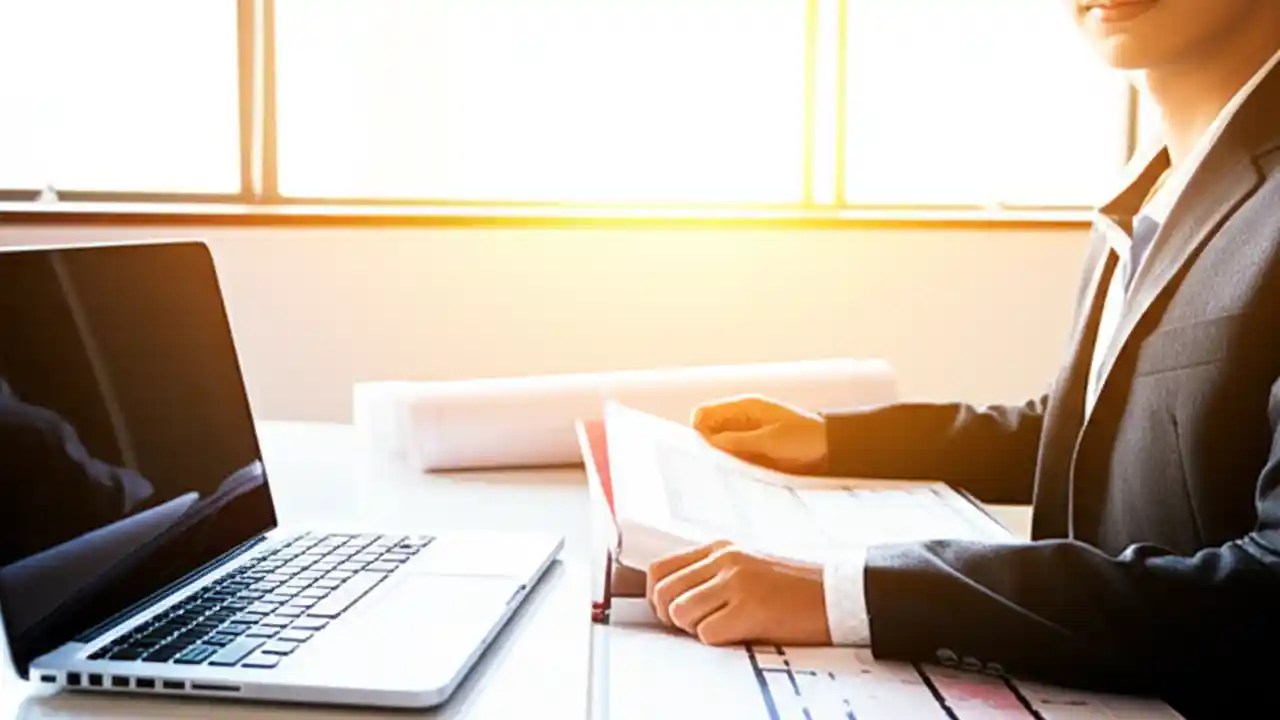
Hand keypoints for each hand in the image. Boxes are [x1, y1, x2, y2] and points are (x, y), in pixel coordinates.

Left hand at [646, 540, 830, 645]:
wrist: (838, 595)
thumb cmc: (793, 589)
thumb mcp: (747, 567)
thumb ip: (711, 574)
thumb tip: (670, 599)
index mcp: (721, 548)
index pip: (661, 569)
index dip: (657, 596)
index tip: (670, 611)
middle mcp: (726, 559)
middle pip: (664, 591)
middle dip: (670, 616)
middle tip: (692, 626)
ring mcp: (738, 582)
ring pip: (680, 612)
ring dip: (694, 629)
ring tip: (720, 628)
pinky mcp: (751, 609)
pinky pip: (707, 633)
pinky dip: (717, 640)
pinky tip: (739, 633)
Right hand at [691, 395, 828, 473]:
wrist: (834, 450)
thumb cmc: (805, 439)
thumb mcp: (768, 441)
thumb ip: (736, 441)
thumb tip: (706, 442)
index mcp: (744, 408)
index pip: (704, 414)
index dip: (698, 432)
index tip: (702, 452)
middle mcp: (743, 419)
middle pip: (709, 432)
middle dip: (707, 448)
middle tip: (713, 468)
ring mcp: (749, 435)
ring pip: (721, 447)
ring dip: (721, 460)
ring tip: (729, 475)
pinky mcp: (756, 451)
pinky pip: (735, 458)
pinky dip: (734, 467)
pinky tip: (739, 478)